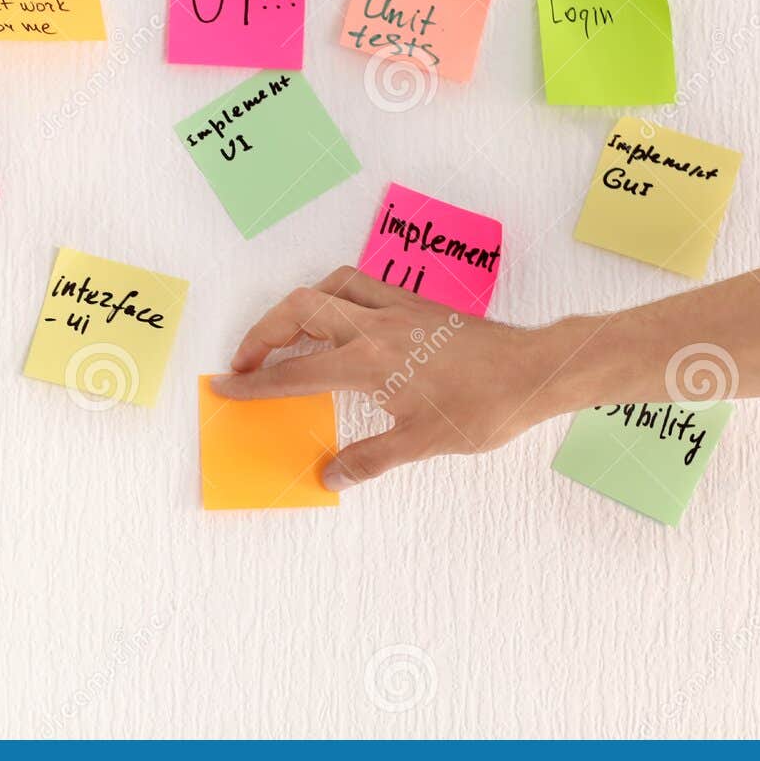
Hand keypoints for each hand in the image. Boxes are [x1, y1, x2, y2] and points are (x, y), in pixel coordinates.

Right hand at [210, 267, 584, 490]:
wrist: (534, 369)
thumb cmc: (484, 407)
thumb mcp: (422, 443)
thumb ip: (369, 459)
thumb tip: (329, 475)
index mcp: (370, 362)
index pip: (295, 372)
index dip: (254, 382)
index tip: (225, 386)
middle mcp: (377, 325)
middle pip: (300, 310)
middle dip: (263, 333)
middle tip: (248, 361)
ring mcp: (398, 308)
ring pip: (330, 285)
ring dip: (299, 305)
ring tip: (289, 333)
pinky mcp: (417, 303)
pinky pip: (362, 285)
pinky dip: (337, 296)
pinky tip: (342, 321)